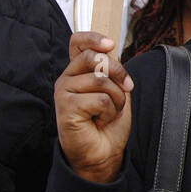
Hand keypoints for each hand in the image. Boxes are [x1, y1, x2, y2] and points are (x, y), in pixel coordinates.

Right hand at [56, 32, 134, 183]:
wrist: (103, 152)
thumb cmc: (108, 123)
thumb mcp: (115, 90)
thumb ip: (111, 71)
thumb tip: (110, 52)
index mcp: (78, 71)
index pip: (77, 42)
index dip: (93, 38)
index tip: (110, 45)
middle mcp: (67, 78)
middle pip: (95, 58)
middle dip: (118, 71)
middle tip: (127, 87)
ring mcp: (63, 91)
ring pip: (101, 81)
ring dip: (116, 98)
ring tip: (108, 112)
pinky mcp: (65, 107)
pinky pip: (99, 99)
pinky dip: (109, 111)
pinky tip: (99, 120)